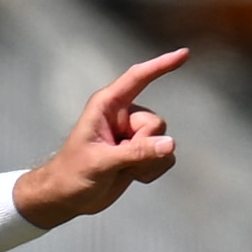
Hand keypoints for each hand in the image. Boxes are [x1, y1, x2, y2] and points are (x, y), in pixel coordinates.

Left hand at [17, 50, 186, 226]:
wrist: (67, 198)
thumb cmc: (73, 173)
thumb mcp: (102, 162)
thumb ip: (136, 153)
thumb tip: (170, 144)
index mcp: (107, 105)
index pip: (138, 78)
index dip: (161, 65)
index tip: (185, 54)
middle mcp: (124, 116)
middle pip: (156, 123)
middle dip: (144, 145)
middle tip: (118, 160)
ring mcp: (134, 135)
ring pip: (164, 141)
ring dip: (148, 161)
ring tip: (122, 169)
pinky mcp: (141, 153)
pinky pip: (165, 157)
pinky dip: (153, 170)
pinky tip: (132, 175)